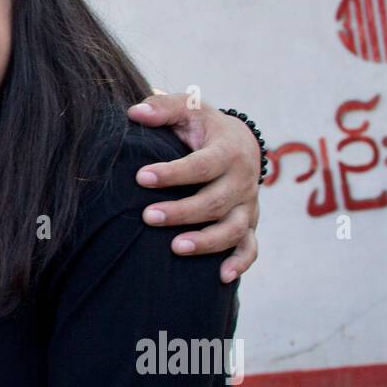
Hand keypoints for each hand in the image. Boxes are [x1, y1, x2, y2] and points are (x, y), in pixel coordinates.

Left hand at [127, 93, 259, 281]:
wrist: (238, 142)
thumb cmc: (202, 126)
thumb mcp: (188, 109)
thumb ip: (164, 108)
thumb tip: (135, 112)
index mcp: (228, 150)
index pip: (202, 165)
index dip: (173, 173)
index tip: (141, 177)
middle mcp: (242, 180)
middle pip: (215, 201)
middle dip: (181, 212)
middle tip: (147, 216)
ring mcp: (248, 205)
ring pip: (233, 229)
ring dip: (206, 241)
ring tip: (174, 248)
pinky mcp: (249, 224)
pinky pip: (250, 248)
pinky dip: (239, 263)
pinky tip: (221, 278)